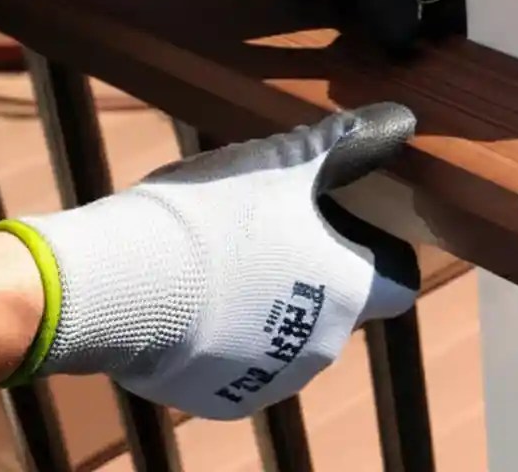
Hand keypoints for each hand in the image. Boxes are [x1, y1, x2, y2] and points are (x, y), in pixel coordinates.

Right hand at [0, 104, 419, 418]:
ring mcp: (276, 377)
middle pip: (337, 305)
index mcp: (350, 291)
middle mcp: (325, 345)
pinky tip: (193, 301)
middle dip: (311, 274)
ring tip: (221, 263)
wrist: (118, 288)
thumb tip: (399, 119)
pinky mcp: (227, 398)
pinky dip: (225, 338)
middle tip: (265, 233)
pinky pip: (240, 364)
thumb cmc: (211, 218)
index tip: (347, 229)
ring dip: (268, 306)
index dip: (379, 253)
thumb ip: (344, 144)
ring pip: (288, 336)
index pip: (397, 282)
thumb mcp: (281, 163)